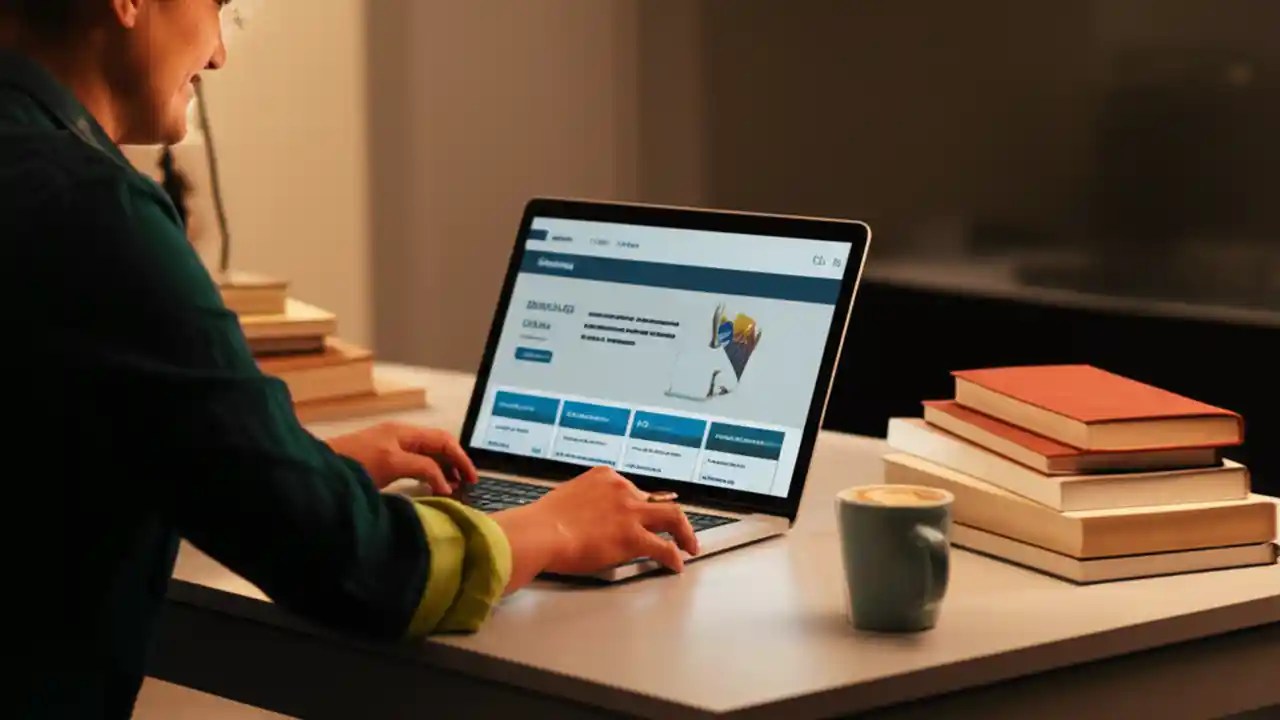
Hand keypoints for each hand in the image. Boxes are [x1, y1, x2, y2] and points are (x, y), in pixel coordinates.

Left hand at [325, 422, 477, 493]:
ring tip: (452, 486)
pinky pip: (415, 457)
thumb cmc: (351, 465)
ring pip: (428, 450)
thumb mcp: (391, 466)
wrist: (315, 470)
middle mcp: (399, 434)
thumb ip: (421, 471)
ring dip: (444, 466)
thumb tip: (447, 485)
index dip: (457, 464)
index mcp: (403, 434)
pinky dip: (429, 468)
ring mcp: (390, 443)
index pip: (441, 444)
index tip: (468, 484)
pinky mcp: (382, 455)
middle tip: (468, 483)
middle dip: (456, 461)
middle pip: (438, 443)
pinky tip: (429, 483)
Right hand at [492, 467, 699, 591]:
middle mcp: (621, 489)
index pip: (634, 490)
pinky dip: (674, 557)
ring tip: (689, 546)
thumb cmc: (543, 521)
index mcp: (604, 477)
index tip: (651, 512)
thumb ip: (586, 503)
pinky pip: (663, 547)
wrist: (540, 532)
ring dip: (684, 533)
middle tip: (681, 530)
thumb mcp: (567, 497)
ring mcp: (630, 512)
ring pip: (672, 517)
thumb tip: (588, 517)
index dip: (645, 506)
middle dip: (674, 517)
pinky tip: (676, 564)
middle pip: (659, 501)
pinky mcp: (633, 537)